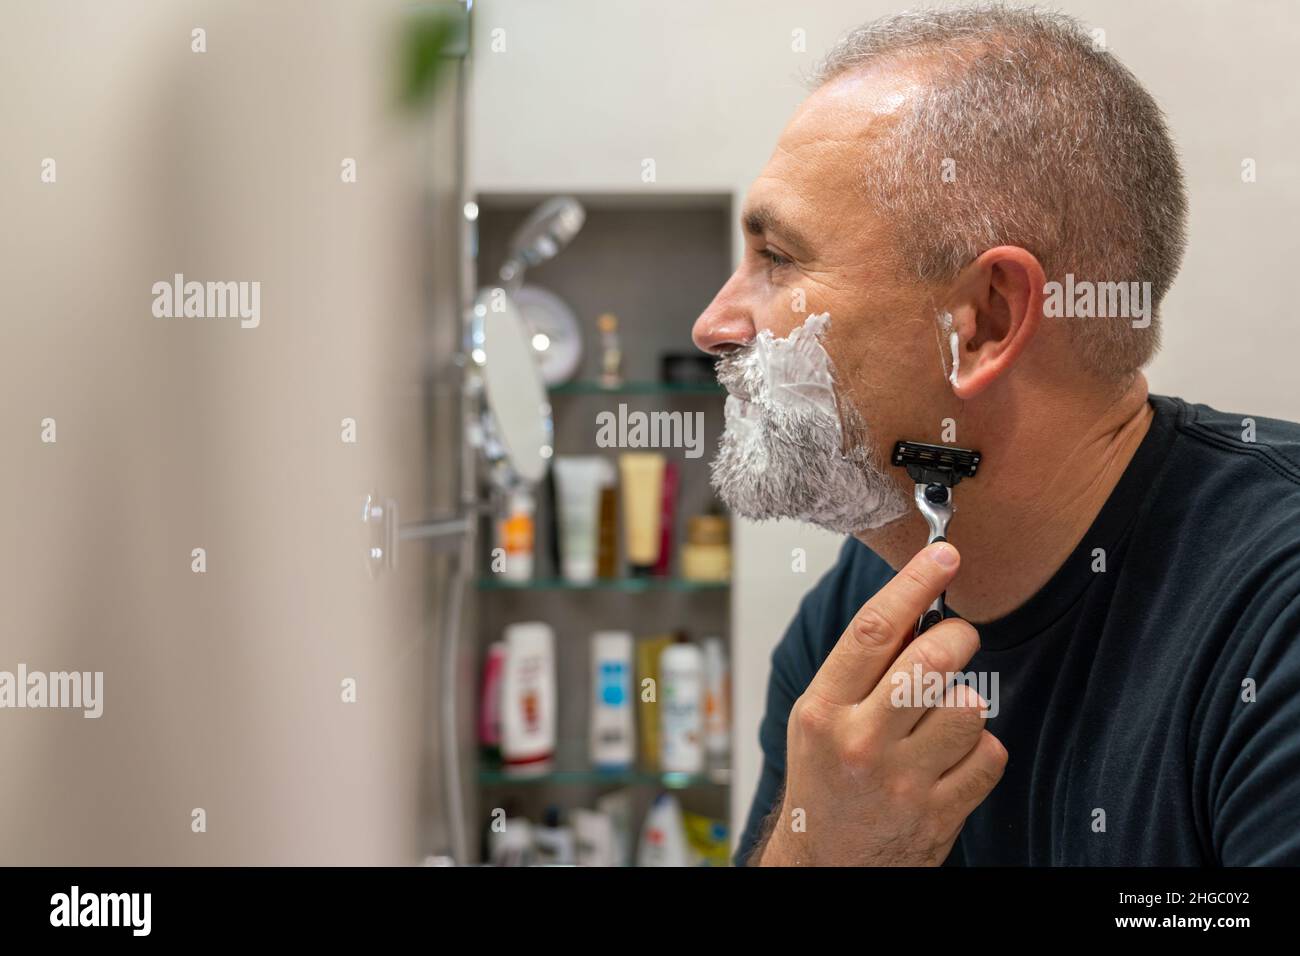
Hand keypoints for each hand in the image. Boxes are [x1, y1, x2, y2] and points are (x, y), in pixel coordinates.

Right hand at [760, 541, 1006, 865]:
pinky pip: (990, 754)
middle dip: (957, 636)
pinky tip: (952, 756)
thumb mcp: (819, 717)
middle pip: (932, 660)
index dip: (914, 583)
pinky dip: (981, 749)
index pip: (872, 629)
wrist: (825, 862)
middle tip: (956, 639)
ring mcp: (902, 781)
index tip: (943, 555)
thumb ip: (861, 669)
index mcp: (823, 709)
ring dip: (965, 701)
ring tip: (941, 715)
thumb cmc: (825, 779)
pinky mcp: (940, 813)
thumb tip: (917, 607)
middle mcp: (860, 742)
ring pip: (970, 705)